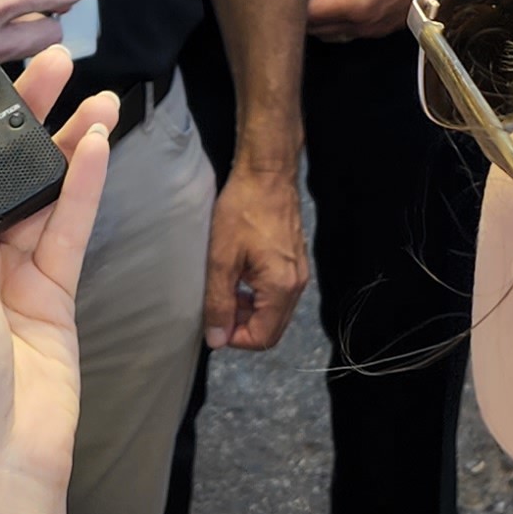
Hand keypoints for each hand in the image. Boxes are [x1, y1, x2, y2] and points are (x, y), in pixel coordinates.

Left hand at [205, 161, 308, 351]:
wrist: (267, 173)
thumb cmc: (243, 210)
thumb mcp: (221, 259)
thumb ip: (218, 302)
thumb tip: (217, 340)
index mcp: (282, 287)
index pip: (262, 338)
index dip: (234, 338)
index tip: (213, 321)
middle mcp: (297, 285)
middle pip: (271, 328)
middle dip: (241, 325)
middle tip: (217, 304)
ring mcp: (299, 273)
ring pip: (274, 311)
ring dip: (248, 309)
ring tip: (225, 287)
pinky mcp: (295, 261)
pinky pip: (277, 293)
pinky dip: (257, 294)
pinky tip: (239, 274)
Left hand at [308, 0, 448, 40]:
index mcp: (356, 5)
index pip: (310, 13)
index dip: (292, 0)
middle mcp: (360, 25)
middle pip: (316, 28)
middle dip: (301, 12)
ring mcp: (370, 31)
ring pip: (331, 33)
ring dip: (318, 19)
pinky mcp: (379, 29)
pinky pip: (346, 31)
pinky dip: (335, 21)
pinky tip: (331, 3)